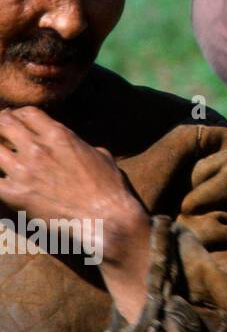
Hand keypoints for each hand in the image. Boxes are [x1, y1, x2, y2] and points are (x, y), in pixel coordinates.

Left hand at [0, 107, 150, 321]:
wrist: (106, 218)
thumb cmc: (110, 189)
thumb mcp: (101, 156)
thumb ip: (81, 146)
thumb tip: (78, 147)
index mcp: (60, 136)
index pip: (28, 113)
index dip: (18, 115)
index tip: (15, 121)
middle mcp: (38, 148)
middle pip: (5, 124)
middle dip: (1, 126)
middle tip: (0, 135)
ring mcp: (23, 171)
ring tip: (0, 157)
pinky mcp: (13, 194)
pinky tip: (1, 182)